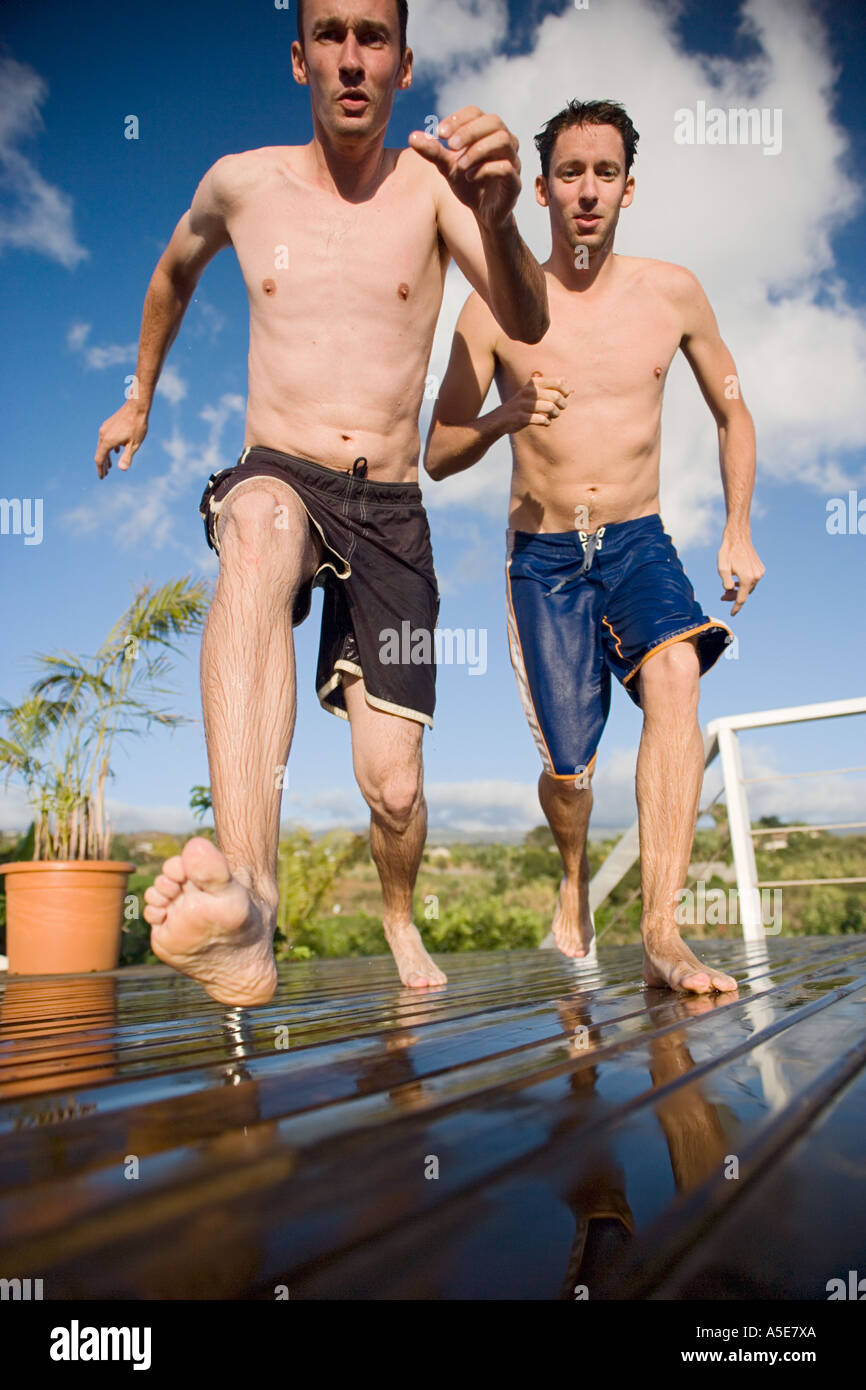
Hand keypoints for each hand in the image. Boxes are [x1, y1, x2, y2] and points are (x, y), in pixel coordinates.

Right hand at [95, 399, 148, 478]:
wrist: (137, 406)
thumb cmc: (137, 426)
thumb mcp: (134, 444)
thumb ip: (127, 457)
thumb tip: (122, 469)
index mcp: (108, 441)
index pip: (100, 459)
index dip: (100, 469)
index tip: (102, 477)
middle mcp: (103, 434)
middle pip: (100, 453)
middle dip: (103, 465)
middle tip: (105, 474)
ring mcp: (105, 428)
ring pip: (102, 445)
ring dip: (106, 456)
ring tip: (110, 465)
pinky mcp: (109, 424)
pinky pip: (106, 439)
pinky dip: (109, 447)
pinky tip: (115, 451)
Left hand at [409, 107, 520, 229]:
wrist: (483, 213)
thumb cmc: (468, 184)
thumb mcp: (447, 167)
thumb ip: (433, 152)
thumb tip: (411, 137)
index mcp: (488, 132)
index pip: (476, 113)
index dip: (458, 119)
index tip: (439, 133)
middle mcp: (505, 142)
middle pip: (494, 122)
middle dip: (470, 131)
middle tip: (450, 146)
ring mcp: (513, 160)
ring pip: (503, 140)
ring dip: (478, 150)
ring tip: (460, 165)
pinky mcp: (515, 182)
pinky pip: (506, 167)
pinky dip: (486, 169)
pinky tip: (470, 177)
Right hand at [504, 372, 571, 430]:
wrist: (501, 418)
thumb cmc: (523, 405)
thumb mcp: (534, 393)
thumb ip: (552, 389)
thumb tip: (571, 388)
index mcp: (534, 383)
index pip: (558, 382)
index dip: (565, 391)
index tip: (564, 396)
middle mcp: (529, 392)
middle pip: (556, 396)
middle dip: (562, 404)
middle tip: (560, 408)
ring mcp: (524, 404)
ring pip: (550, 408)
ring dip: (555, 414)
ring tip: (553, 416)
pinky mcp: (521, 417)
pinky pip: (542, 419)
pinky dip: (547, 422)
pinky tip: (545, 422)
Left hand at [718, 531, 764, 614]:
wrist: (738, 537)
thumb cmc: (728, 552)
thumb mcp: (722, 568)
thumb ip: (726, 582)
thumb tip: (729, 591)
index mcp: (747, 579)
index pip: (741, 599)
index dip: (736, 608)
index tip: (732, 614)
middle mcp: (756, 577)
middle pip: (745, 593)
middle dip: (734, 597)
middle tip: (723, 597)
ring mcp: (759, 572)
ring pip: (749, 587)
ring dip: (740, 590)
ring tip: (728, 589)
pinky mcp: (760, 568)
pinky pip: (752, 580)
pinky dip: (745, 583)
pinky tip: (737, 581)